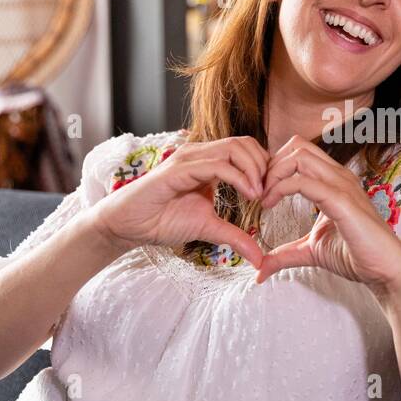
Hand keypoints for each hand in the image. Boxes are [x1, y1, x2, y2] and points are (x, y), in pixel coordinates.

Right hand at [89, 137, 267, 267]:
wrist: (128, 225)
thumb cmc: (162, 220)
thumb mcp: (208, 228)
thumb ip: (235, 237)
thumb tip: (259, 257)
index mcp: (208, 161)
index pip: (246, 149)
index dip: (264, 168)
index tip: (272, 193)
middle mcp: (200, 154)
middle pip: (245, 143)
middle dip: (264, 166)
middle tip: (269, 194)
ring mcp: (188, 159)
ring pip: (234, 148)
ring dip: (254, 170)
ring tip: (260, 195)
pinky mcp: (178, 169)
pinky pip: (217, 166)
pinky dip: (239, 178)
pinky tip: (248, 196)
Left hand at [254, 135, 400, 294]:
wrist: (385, 271)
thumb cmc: (356, 256)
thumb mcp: (311, 251)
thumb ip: (285, 255)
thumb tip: (260, 271)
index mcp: (333, 181)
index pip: (299, 152)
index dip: (274, 167)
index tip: (261, 193)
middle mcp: (338, 176)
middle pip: (296, 145)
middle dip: (270, 166)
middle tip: (259, 193)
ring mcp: (342, 185)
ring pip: (298, 156)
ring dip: (273, 174)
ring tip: (264, 199)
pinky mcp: (342, 201)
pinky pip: (303, 182)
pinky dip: (279, 188)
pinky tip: (270, 206)